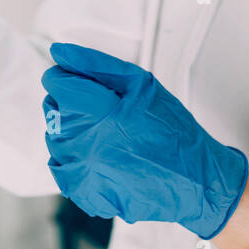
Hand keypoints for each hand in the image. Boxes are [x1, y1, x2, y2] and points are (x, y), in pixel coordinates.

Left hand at [42, 42, 248, 239]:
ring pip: (54, 139)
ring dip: (73, 130)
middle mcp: (85, 146)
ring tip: (106, 133)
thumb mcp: (142, 85)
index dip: (68, 76)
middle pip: (52, 110)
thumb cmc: (173, 132)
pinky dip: (75, 159)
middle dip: (72, 103)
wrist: (195, 182)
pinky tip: (100, 156)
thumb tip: (61, 53)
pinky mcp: (85, 196)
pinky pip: (62, 169)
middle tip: (104, 109)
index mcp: (99, 115)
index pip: (56, 84)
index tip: (82, 81)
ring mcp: (83, 175)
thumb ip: (96, 65)